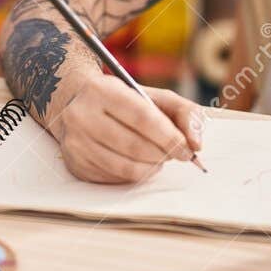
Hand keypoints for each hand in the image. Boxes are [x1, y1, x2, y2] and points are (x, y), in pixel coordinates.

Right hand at [48, 71, 204, 183]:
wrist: (77, 103)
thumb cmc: (124, 100)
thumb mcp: (155, 96)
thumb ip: (185, 112)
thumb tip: (196, 144)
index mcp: (102, 90)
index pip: (143, 118)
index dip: (170, 137)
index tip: (187, 149)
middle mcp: (81, 116)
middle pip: (134, 146)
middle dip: (163, 154)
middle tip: (176, 154)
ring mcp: (75, 142)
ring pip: (125, 168)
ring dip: (151, 167)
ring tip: (158, 158)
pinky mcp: (75, 164)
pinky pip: (114, 179)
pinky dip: (134, 174)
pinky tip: (138, 162)